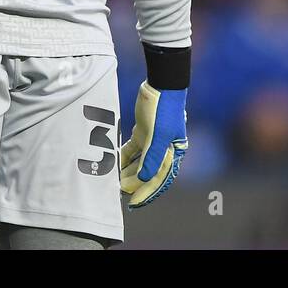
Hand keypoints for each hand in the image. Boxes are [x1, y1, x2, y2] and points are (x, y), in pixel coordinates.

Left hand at [119, 81, 187, 208]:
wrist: (161, 84)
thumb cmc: (163, 109)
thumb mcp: (157, 135)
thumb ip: (152, 159)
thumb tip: (144, 179)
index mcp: (173, 153)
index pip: (158, 179)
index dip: (145, 192)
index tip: (132, 203)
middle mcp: (164, 149)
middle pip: (148, 172)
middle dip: (134, 184)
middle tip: (119, 193)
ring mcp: (153, 140)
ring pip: (140, 162)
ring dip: (128, 172)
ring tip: (115, 182)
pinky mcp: (144, 131)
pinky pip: (134, 149)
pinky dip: (125, 157)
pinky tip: (115, 164)